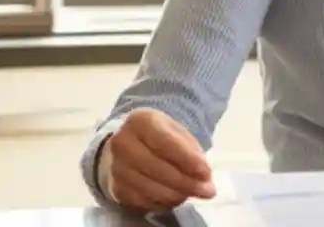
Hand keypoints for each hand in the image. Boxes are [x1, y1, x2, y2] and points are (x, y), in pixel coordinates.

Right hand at [102, 108, 216, 210]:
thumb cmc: (159, 136)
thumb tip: (204, 177)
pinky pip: (142, 201)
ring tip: (193, 193)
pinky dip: (163, 202)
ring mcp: (116, 167)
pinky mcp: (117, 188)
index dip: (187, 159)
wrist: (130, 144)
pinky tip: (176, 197)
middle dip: (185, 182)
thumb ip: (191, 151)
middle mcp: (123, 143)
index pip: (165, 142)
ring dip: (176, 194)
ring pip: (149, 187)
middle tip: (207, 190)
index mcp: (140, 121)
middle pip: (156, 167)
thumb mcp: (177, 133)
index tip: (206, 172)